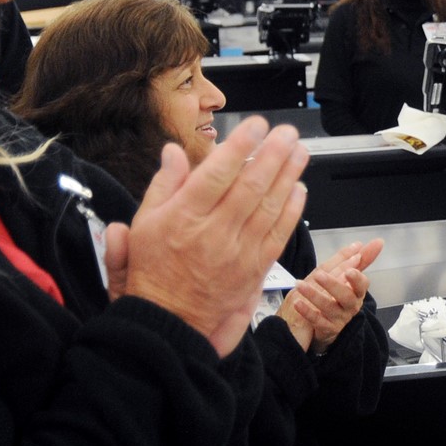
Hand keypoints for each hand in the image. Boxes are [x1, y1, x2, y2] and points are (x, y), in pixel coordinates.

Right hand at [107, 118, 309, 356]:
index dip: (240, 146)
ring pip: (269, 207)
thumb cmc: (154, 269)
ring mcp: (237, 252)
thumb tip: (173, 151)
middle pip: (250, 186)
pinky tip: (298, 190)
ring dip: (288, 176)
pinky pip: (277, 235)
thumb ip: (163, 184)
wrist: (169, 320)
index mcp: (184, 217)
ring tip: (299, 152)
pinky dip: (291, 211)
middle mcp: (213, 233)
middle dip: (273, 154)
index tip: (255, 125)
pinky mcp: (253, 269)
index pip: (217, 173)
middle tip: (287, 133)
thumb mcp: (145, 223)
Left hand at [280, 239, 380, 352]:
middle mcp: (350, 306)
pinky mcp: (327, 329)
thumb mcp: (348, 276)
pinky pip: (317, 321)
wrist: (327, 323)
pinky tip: (297, 302)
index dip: (357, 279)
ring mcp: (339, 318)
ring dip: (314, 295)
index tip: (350, 271)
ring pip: (329, 308)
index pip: (362, 285)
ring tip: (300, 285)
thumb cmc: (339, 295)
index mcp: (357, 291)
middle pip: (346, 297)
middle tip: (319, 275)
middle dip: (333, 285)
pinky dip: (308, 312)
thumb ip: (362, 259)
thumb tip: (379, 241)